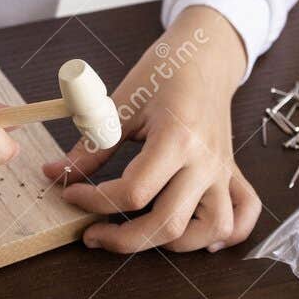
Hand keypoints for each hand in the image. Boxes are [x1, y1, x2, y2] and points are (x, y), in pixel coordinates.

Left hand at [43, 6, 261, 252]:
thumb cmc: (164, 71)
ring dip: (175, 244)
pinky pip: (242, 216)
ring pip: (211, 229)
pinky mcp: (231, 173)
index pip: (133, 192)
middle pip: (169, 224)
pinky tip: (197, 238)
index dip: (93, 200)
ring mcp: (222, 171)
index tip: (69, 191)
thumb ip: (91, 145)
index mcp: (177, 139)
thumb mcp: (121, 103)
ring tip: (141, 234)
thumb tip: (56, 173)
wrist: (204, 54)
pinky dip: (224, 235)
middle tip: (91, 233)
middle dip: (123, 239)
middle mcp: (205, 162)